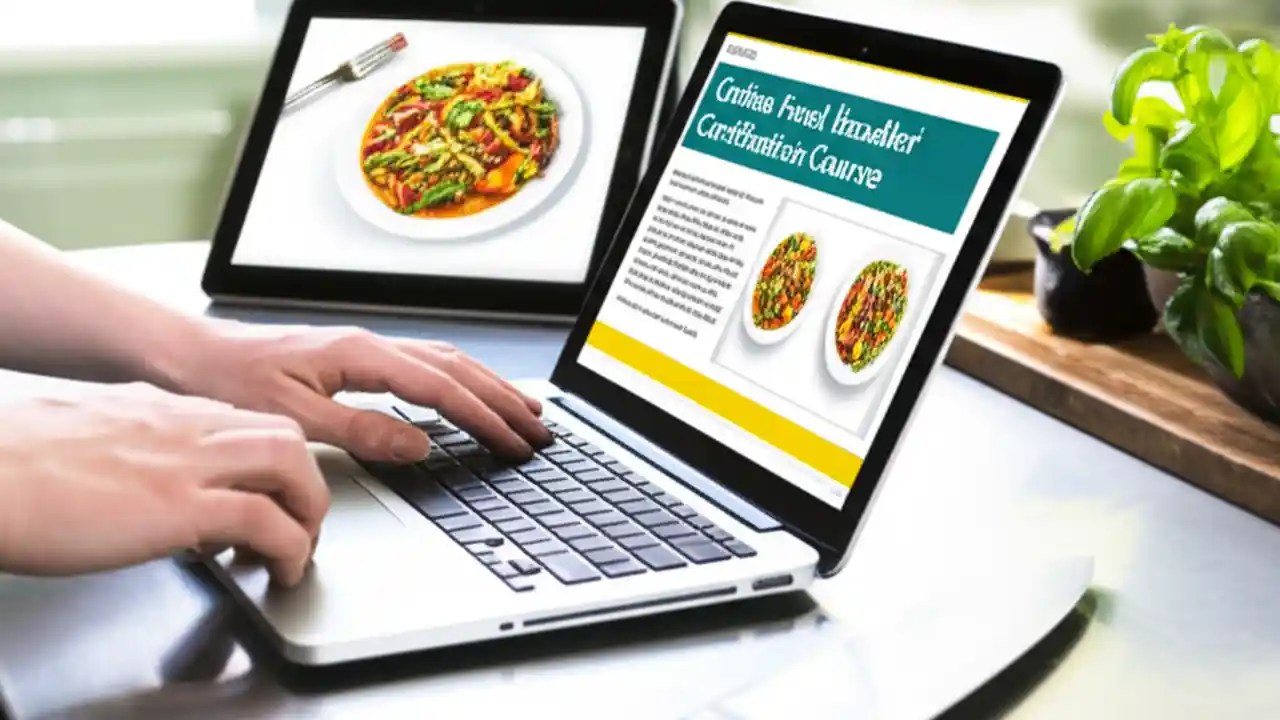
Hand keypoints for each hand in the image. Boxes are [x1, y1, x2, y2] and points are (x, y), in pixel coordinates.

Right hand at [0, 383, 328, 585]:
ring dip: (309, 509)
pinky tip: (281, 569)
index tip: (263, 492)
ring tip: (301, 548)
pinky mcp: (178, 506)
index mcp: (154, 409)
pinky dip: (289, 546)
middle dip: (305, 479)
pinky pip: (265, 520)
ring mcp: (184, 461)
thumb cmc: (8, 465)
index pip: (238, 421)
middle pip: (281, 432)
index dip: (263, 460)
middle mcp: (180, 425)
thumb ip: (123, 450)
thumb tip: (138, 485)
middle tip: (299, 520)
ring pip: (290, 462)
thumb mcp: (78, 437)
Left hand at [163, 321, 550, 463]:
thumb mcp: (295, 418)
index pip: (440, 388)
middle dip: (502, 400)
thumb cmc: (227, 382)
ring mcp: (366, 348)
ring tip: (523, 411)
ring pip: (446, 362)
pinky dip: (460, 381)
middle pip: (456, 369)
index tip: (512, 441)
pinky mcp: (358, 357)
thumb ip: (362, 432)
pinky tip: (468, 396)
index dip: (483, 417)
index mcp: (360, 355)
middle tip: (538, 431)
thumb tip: (420, 443)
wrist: (190, 357)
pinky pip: (426, 364)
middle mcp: (369, 344)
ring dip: (488, 388)